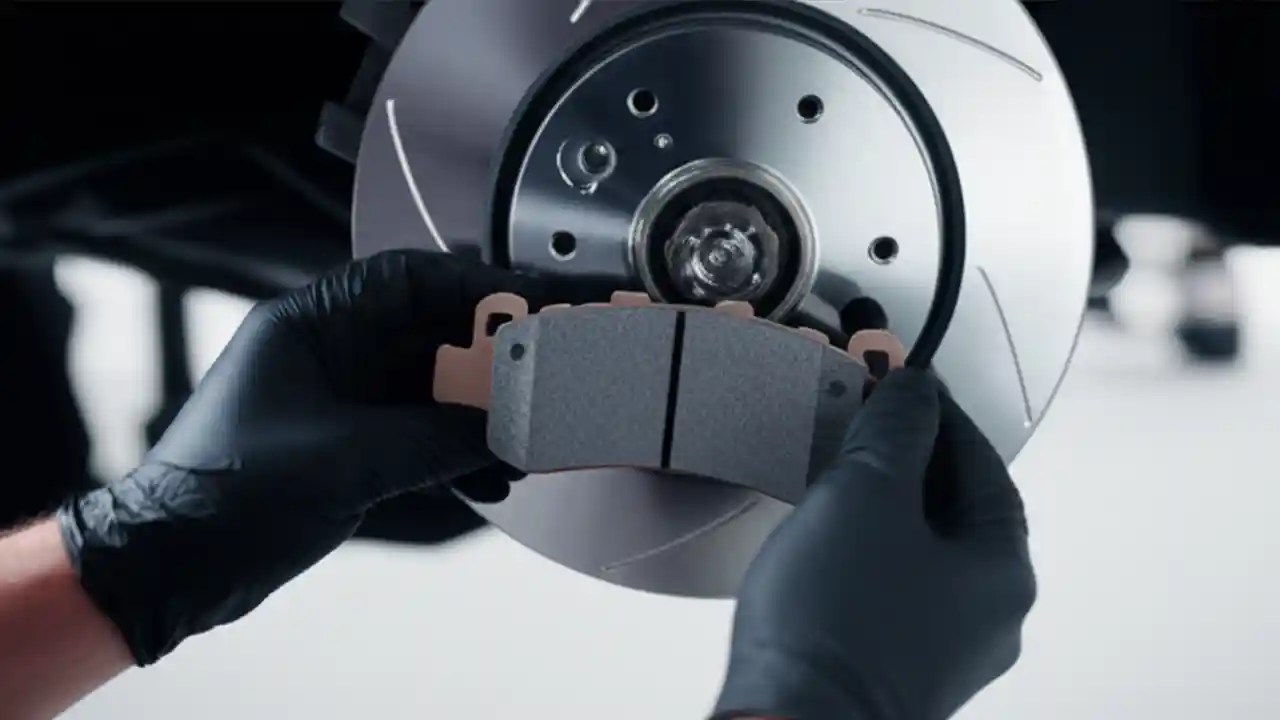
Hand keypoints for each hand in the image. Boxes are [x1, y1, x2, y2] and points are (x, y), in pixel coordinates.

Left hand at [57, 250, 552, 665]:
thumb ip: (434, 439)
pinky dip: (456, 454)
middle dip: (487, 356)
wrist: (173, 567)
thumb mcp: (346, 459)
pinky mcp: (346, 447)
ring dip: (477, 416)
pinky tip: (487, 478)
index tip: (528, 300)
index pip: (405, 280)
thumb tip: (502, 432)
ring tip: (520, 440)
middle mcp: (327, 355)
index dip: (473, 285)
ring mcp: (338, 402)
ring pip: (429, 390)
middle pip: (426, 334)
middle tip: (540, 371)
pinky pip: (418, 435)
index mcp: (309, 326)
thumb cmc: (225, 495)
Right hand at [713, 370, 1035, 719]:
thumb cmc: (837, 620)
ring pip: (919, 549)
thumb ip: (898, 429)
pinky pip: (888, 586)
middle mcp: (984, 617)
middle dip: (909, 457)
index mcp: (1003, 572)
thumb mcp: (868, 493)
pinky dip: (864, 547)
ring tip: (835, 465)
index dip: (940, 413)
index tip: (904, 380)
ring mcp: (939, 649)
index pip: (985, 465)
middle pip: (955, 509)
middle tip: (865, 415)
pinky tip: (823, 533)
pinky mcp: (890, 667)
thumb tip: (915, 390)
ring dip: (883, 502)